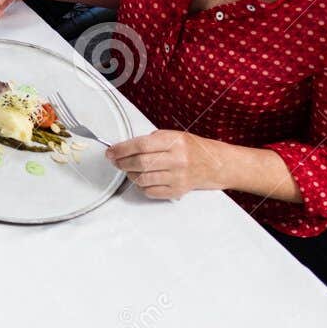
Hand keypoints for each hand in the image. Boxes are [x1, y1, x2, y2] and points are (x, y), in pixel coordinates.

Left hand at [106, 131, 224, 199]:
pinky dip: (141, 186)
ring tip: (129, 169)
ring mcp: (178, 177)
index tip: (111, 151)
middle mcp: (177, 159)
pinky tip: (142, 179)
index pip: (141, 145)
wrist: (216, 164)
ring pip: (143, 178)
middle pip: (140, 163)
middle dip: (122, 162)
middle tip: (116, 161)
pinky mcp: (178, 191)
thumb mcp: (174, 136)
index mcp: (174, 142)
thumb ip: (151, 141)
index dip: (121, 149)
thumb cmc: (193, 149)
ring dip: (130, 174)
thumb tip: (124, 148)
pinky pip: (151, 191)